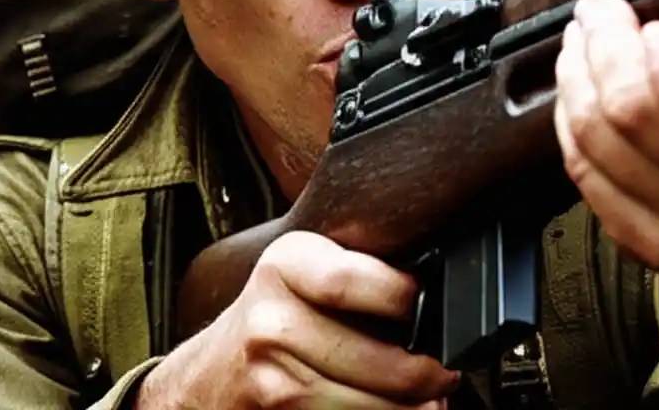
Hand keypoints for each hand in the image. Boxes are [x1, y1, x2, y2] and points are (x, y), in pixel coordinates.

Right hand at [136, 232, 458, 408]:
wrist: (210, 375)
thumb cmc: (277, 318)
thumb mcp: (307, 275)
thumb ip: (362, 274)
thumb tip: (441, 296)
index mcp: (287, 265)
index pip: (352, 281)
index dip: (405, 299)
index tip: (438, 312)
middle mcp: (271, 319)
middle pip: (374, 357)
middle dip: (425, 374)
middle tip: (448, 373)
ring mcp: (268, 375)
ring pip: (366, 403)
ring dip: (412, 409)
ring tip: (432, 400)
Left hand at [552, 0, 658, 369]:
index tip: (654, 28)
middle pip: (636, 117)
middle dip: (604, 48)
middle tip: (598, 13)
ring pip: (598, 144)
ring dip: (577, 79)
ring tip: (580, 44)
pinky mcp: (654, 248)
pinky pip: (587, 177)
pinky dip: (570, 126)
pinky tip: (575, 94)